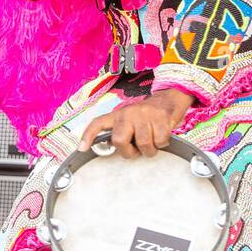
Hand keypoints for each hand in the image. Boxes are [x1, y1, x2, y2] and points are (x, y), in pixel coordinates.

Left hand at [78, 88, 195, 159]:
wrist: (169, 98)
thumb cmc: (148, 116)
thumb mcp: (130, 120)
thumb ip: (121, 132)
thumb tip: (114, 149)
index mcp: (118, 114)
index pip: (98, 123)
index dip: (88, 136)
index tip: (82, 148)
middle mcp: (128, 113)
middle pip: (119, 140)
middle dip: (129, 151)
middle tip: (137, 149)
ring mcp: (144, 115)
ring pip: (143, 144)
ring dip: (150, 150)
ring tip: (152, 142)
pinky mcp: (161, 117)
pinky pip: (160, 141)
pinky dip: (162, 143)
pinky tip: (162, 135)